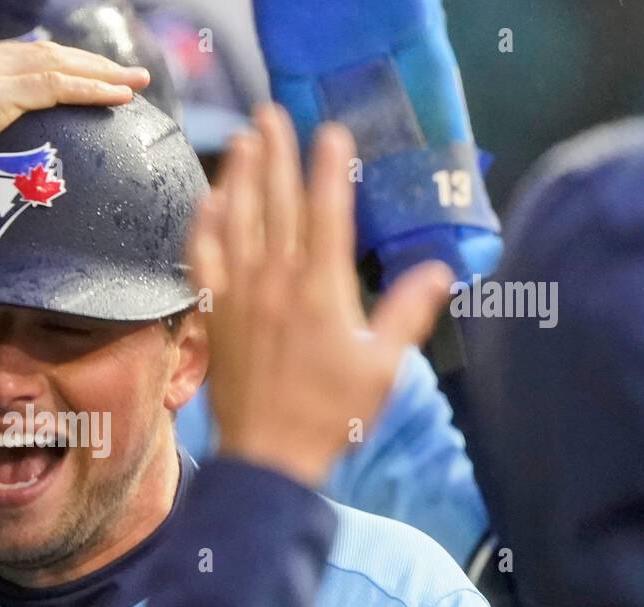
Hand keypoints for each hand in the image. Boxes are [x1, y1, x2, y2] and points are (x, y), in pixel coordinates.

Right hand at [0, 40, 149, 184]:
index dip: (55, 66)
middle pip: (46, 55)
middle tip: (123, 75)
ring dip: (101, 75)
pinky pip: (55, 86)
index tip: (81, 76)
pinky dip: (90, 89)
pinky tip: (115, 97)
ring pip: (58, 66)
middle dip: (88, 64)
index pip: (19, 60)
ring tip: (132, 84)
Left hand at [188, 105, 453, 486]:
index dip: (328, 167)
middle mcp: (275, 282)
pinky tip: (209, 200)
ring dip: (239, 175)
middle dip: (275, 153)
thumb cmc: (330, 416)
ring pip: (236, 220)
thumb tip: (440, 270)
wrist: (268, 456)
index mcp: (321, 290)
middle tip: (274, 113)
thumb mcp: (382, 367)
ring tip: (243, 138)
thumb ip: (408, 313)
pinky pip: (202, 258)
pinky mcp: (213, 314)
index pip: (326, 212)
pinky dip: (205, 224)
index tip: (330, 132)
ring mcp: (238, 296)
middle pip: (275, 203)